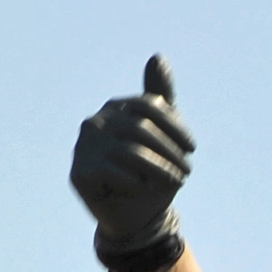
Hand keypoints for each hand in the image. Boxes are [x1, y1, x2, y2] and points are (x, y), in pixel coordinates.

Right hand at [70, 56, 194, 268]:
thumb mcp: (164, 135)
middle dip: (171, 152)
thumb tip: (157, 56)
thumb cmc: (152, 171)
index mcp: (117, 108)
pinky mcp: (79, 171)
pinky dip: (137, 183)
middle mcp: (96, 122)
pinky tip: (143, 189)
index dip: (175, 127)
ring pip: (132, 152)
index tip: (192, 149)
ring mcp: (85, 147)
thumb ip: (162, 98)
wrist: (133, 215)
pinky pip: (115, 173)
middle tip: (186, 173)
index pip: (150, 107)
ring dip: (161, 169)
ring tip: (174, 182)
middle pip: (142, 130)